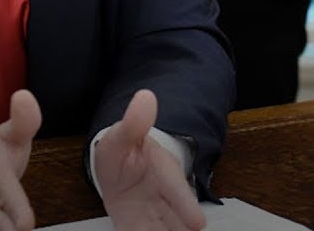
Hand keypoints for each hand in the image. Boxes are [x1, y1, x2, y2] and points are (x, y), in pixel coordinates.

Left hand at [95, 90, 204, 230]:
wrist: (116, 169)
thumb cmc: (125, 150)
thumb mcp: (123, 135)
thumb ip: (134, 122)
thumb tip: (145, 97)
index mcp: (165, 173)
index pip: (178, 190)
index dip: (186, 206)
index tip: (197, 223)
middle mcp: (166, 199)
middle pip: (178, 220)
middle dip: (182, 228)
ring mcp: (155, 217)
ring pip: (167, 230)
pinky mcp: (141, 230)